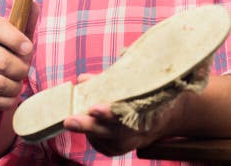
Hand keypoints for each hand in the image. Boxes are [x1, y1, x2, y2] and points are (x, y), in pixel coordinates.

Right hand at [0, 3, 38, 111]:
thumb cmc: (10, 50)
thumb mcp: (20, 34)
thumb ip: (27, 20)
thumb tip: (33, 4)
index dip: (16, 40)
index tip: (28, 48)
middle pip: (2, 62)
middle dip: (20, 70)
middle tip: (24, 71)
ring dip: (15, 87)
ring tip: (18, 83)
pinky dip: (7, 101)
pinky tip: (10, 95)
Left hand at [62, 74, 182, 156]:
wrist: (160, 122)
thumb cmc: (144, 98)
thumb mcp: (133, 85)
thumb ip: (107, 82)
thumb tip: (82, 79)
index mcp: (144, 115)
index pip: (123, 115)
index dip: (108, 113)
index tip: (94, 108)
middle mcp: (135, 134)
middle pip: (107, 131)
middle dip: (87, 125)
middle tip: (70, 120)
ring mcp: (124, 146)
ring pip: (99, 138)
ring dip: (85, 127)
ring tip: (73, 117)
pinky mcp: (114, 151)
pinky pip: (97, 142)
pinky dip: (90, 132)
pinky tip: (88, 121)